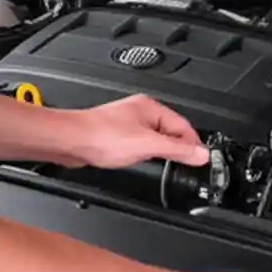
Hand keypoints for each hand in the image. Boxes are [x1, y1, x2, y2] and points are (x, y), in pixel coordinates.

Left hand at [62, 95, 208, 168]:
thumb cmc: (101, 136)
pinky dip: (146, 152)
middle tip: (185, 164)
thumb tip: (201, 153)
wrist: (71, 141)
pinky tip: (143, 159)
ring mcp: (128, 123)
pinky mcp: (118, 135)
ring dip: (162, 150)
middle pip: (171, 131)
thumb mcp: (147, 145)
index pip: (183, 125)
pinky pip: (141, 143)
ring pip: (156, 138)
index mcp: (151, 108)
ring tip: (163, 162)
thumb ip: (177, 150)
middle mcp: (140, 112)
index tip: (200, 158)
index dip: (193, 143)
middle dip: (178, 147)